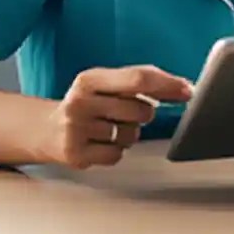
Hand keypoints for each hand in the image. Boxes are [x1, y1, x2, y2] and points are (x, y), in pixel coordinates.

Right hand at [35, 65, 194, 168]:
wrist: (45, 129)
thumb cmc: (88, 103)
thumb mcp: (107, 84)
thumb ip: (143, 80)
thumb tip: (185, 87)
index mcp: (89, 79)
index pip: (138, 78)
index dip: (168, 85)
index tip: (188, 91)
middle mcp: (80, 102)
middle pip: (140, 110)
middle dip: (143, 113)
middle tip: (124, 112)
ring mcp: (75, 129)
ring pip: (131, 135)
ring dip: (128, 133)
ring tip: (107, 127)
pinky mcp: (75, 154)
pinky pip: (117, 154)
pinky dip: (115, 150)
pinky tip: (100, 143)